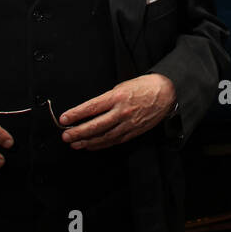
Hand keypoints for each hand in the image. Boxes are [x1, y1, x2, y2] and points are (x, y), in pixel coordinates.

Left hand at [58, 74, 175, 149]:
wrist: (166, 93)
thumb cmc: (143, 86)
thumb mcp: (123, 85)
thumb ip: (107, 98)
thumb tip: (91, 110)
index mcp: (117, 96)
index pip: (92, 107)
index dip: (76, 114)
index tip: (64, 119)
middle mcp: (122, 111)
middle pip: (95, 125)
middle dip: (78, 132)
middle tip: (65, 136)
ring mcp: (128, 124)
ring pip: (104, 137)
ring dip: (87, 141)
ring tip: (75, 144)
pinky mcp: (134, 132)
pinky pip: (114, 141)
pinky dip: (101, 144)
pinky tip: (91, 145)